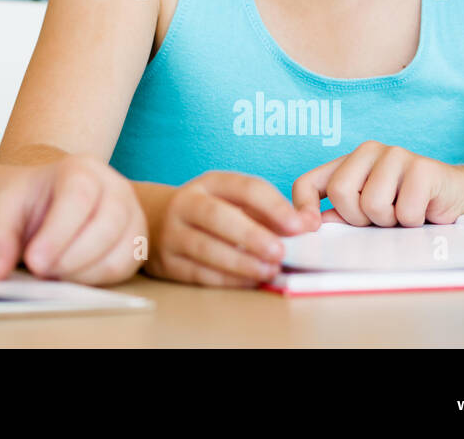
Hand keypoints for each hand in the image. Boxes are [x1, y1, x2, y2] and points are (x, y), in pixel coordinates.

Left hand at [0, 154, 146, 285]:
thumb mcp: (2, 210)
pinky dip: (95, 280)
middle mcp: (115, 187)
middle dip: (70, 258)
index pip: (79, 197)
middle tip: (39, 271)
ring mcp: (131, 215)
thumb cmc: (27, 205)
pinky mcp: (135, 244)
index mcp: (82, 168)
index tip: (34, 262)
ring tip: (50, 272)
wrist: (40, 209)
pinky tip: (68, 276)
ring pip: (118, 253)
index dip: (58, 233)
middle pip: (106, 226)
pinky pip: (124, 269)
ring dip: (81, 273)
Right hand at [145, 171, 319, 286]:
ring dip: (241, 262)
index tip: (299, 225)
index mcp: (208, 183)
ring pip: (206, 248)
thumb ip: (270, 212)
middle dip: (252, 235)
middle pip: (217, 216)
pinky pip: (199, 273)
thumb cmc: (208, 212)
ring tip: (269, 270)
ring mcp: (172, 233)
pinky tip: (250, 280)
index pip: (243, 187)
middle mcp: (185, 204)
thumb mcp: (232, 200)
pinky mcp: (167, 262)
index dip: (273, 205)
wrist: (154, 220)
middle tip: (280, 251)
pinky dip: (228, 279)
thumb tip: (308, 224)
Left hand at [291, 141, 463, 226]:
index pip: (308, 182)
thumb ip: (340, 213)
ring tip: (404, 211)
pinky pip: (405, 211)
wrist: (457, 195)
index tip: (311, 229)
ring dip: (390, 221)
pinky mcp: (423, 167)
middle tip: (382, 217)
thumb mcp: (367, 210)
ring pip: (373, 204)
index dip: (304, 208)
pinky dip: (414, 221)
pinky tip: (424, 209)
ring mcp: (396, 155)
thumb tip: (307, 223)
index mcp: (348, 161)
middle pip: (341, 193)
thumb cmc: (406, 205)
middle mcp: (368, 151)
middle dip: (360, 217)